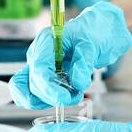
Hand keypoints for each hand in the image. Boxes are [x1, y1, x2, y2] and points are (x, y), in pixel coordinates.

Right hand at [8, 1, 131, 108]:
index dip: (48, 88)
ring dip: (49, 100)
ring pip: (30, 92)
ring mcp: (41, 66)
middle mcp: (39, 54)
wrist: (100, 31)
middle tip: (76, 96)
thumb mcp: (92, 44)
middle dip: (52, 96)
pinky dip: (49, 100)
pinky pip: (37, 94)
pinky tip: (67, 95)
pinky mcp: (46, 76)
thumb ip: (84, 63)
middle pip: (33, 83)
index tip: (64, 98)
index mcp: (47, 41)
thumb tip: (78, 84)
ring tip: (74, 95)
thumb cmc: (94, 31)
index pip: (39, 69)